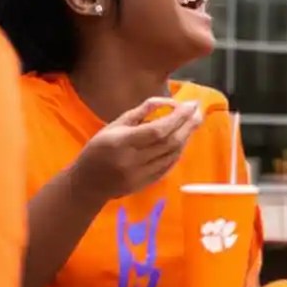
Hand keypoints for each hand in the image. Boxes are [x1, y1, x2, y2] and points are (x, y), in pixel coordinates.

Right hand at [69, 98, 202, 201]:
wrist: (88, 184)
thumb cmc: (98, 149)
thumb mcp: (113, 125)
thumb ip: (140, 112)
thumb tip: (167, 102)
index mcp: (122, 142)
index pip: (158, 130)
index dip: (178, 117)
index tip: (191, 105)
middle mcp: (133, 160)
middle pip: (169, 142)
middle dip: (188, 125)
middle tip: (198, 111)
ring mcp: (142, 174)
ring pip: (172, 154)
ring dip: (186, 137)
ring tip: (193, 123)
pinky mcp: (147, 184)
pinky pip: (169, 166)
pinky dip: (178, 151)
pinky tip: (184, 140)